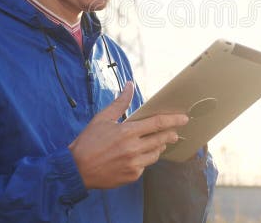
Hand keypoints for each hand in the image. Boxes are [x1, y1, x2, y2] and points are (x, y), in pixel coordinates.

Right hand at [68, 81, 188, 188]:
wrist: (76, 169)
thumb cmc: (88, 142)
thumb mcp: (102, 119)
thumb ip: (120, 103)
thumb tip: (130, 85)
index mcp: (127, 132)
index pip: (157, 124)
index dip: (173, 120)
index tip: (184, 118)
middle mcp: (133, 148)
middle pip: (161, 139)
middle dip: (171, 135)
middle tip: (175, 132)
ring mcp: (133, 164)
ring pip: (155, 154)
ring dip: (159, 147)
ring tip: (158, 143)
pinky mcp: (131, 176)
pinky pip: (145, 166)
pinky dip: (145, 159)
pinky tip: (139, 156)